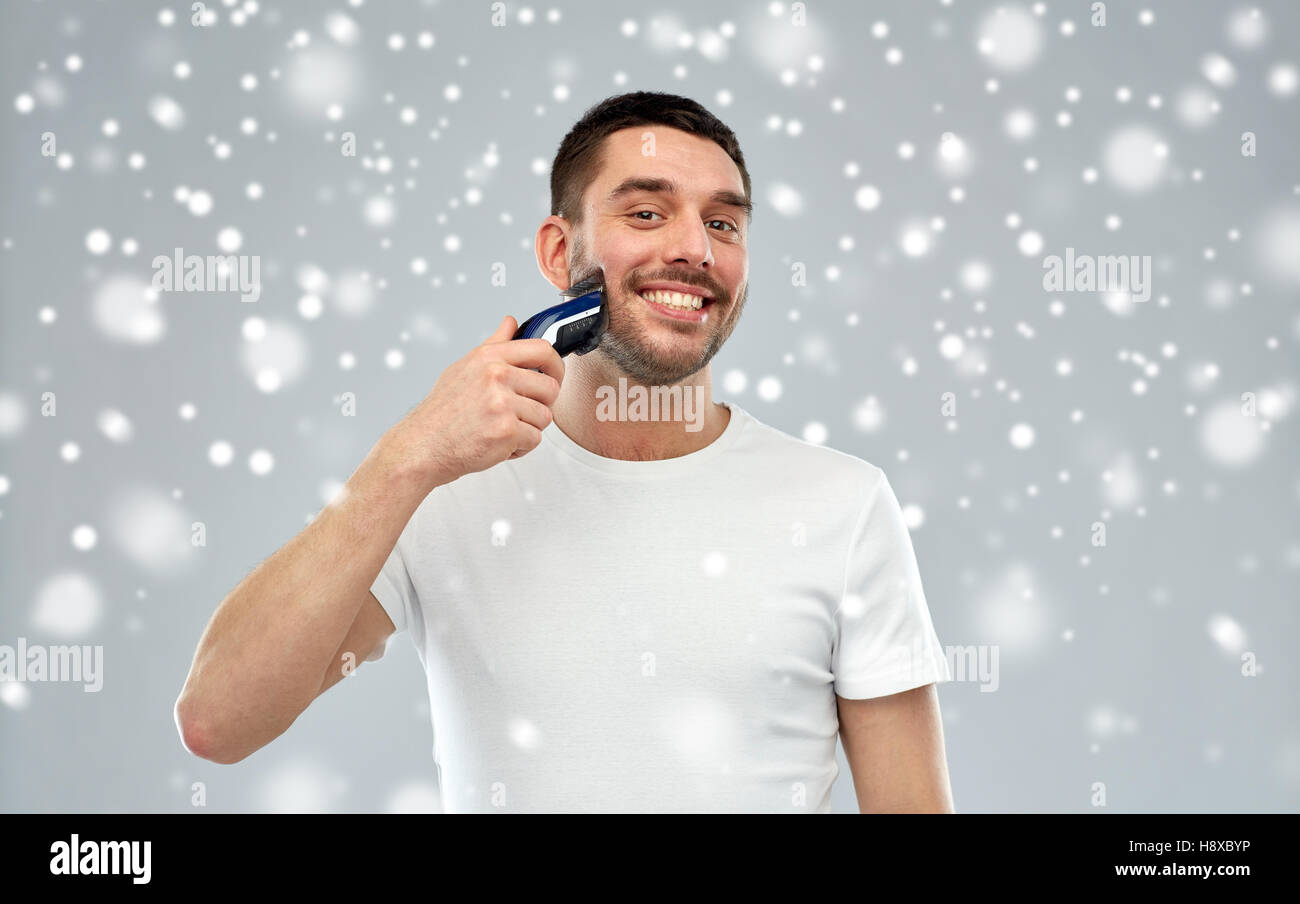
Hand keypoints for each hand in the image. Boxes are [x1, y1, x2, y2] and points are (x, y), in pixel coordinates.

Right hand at [384, 316, 564, 486]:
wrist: (423, 445)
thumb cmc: (443, 411)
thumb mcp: (465, 367)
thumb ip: (494, 345)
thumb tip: (510, 323)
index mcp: (489, 358)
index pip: (542, 349)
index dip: (556, 365)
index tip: (554, 376)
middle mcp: (497, 376)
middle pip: (550, 388)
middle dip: (541, 405)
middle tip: (520, 413)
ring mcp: (502, 403)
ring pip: (545, 417)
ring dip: (529, 429)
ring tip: (503, 429)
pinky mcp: (506, 431)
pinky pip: (535, 439)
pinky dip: (520, 447)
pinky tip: (499, 443)